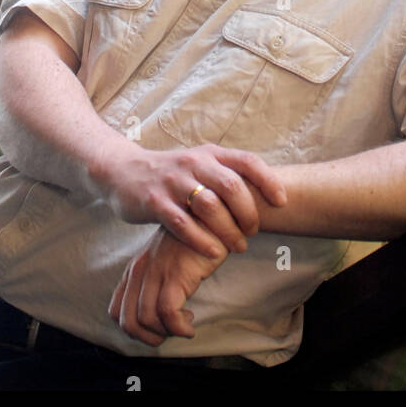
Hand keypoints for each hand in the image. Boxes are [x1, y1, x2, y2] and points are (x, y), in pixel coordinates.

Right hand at [99, 142, 286, 257]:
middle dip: (248, 213)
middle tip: (252, 232)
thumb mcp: (200, 164)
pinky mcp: (155, 202)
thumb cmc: (172, 174)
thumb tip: (264, 194)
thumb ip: (225, 175)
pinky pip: (183, 223)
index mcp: (209, 154)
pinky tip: (212, 252)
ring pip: (209, 206)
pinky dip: (201, 240)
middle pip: (231, 185)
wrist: (124, 171)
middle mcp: (193, 163)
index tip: (281, 202)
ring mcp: (173, 182)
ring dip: (228, 230)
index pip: (247, 161)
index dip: (268, 180)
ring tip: (236, 247)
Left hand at [108, 227, 227, 344]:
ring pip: (146, 320)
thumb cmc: (193, 241)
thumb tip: (155, 314)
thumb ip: (155, 279)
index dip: (134, 330)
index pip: (116, 312)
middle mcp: (140, 270)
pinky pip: (168, 313)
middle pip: (128, 322)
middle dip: (149, 338)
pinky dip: (179, 328)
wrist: (213, 218)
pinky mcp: (177, 274)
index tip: (156, 328)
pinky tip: (190, 325)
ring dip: (166, 333)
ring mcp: (157, 271)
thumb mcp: (166, 259)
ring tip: (184, 326)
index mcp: (135, 268)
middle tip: (169, 333)